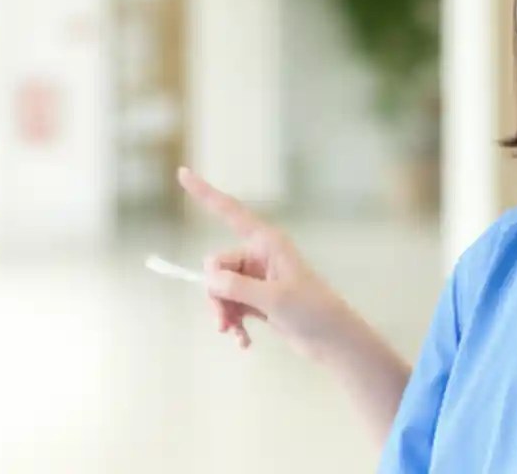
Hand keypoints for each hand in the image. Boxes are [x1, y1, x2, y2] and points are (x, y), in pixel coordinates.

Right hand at [177, 166, 356, 361]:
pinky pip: (232, 305)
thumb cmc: (312, 311)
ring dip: (224, 312)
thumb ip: (237, 287)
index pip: (229, 210)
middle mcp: (259, 255)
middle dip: (216, 294)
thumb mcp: (273, 298)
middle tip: (224, 321)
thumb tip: (209, 280)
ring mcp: (257, 278)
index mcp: (266, 241)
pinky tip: (243, 341)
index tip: (182, 173)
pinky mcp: (258, 299)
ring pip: (221, 289)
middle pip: (217, 266)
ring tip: (233, 333)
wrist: (334, 340)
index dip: (205, 192)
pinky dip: (234, 323)